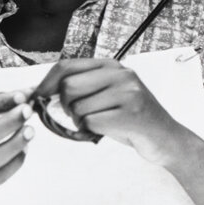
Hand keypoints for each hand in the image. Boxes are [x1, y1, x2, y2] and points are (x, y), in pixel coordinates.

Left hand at [34, 59, 192, 166]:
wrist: (167, 138)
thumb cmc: (132, 118)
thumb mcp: (110, 93)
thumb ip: (84, 86)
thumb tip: (42, 91)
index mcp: (112, 66)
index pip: (67, 66)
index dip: (46, 82)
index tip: (36, 97)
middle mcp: (120, 74)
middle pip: (68, 87)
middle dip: (66, 107)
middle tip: (80, 116)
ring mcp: (128, 93)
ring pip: (78, 108)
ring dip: (81, 122)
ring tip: (99, 123)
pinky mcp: (131, 113)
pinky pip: (92, 123)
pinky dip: (92, 132)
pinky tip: (107, 131)